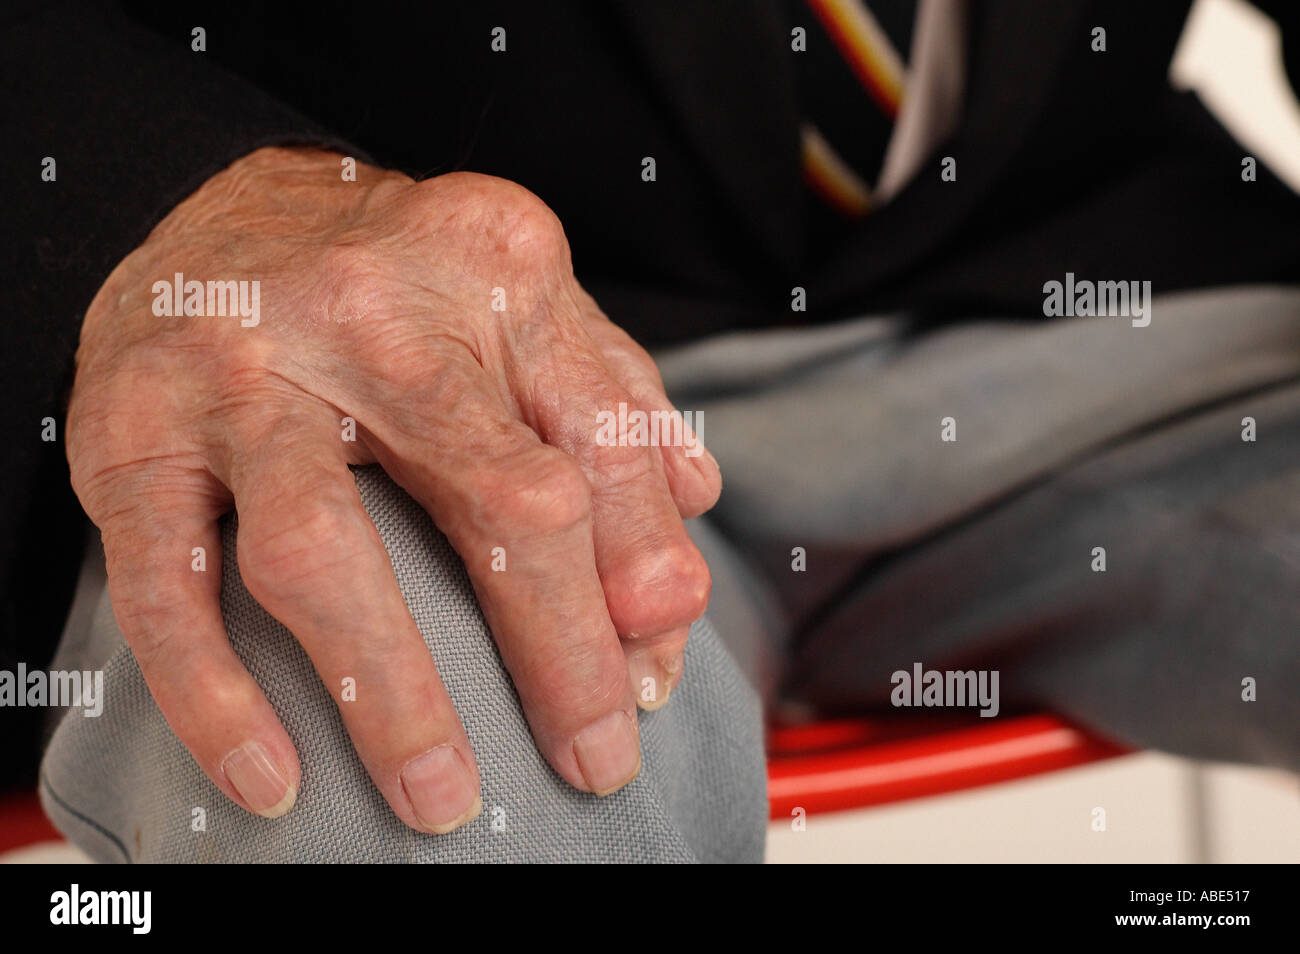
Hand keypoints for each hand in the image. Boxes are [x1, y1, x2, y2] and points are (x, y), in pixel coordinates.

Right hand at [67, 147, 719, 832]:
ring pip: (327, 550)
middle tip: (595, 758)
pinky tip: (271, 774)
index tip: (655, 671)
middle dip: (563, 652)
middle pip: (501, 495)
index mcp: (496, 266)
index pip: (600, 442)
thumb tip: (698, 508)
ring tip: (442, 795)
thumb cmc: (396, 279)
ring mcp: (240, 370)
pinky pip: (169, 583)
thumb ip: (613, 399)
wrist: (207, 210)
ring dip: (395, 696)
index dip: (643, 570)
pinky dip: (216, 695)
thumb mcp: (522, 302)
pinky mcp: (134, 436)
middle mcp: (372, 309)